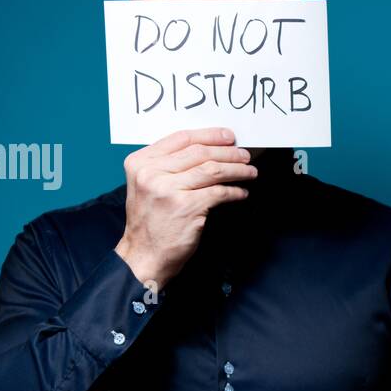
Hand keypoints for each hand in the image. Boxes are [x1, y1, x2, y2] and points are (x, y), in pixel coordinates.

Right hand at [114, 127, 255, 288]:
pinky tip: (242, 192)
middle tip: (245, 155)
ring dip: (237, 169)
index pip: (181, 138)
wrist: (144, 255)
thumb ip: (167, 166)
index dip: (209, 135)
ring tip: (250, 171)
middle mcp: (152, 173)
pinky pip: (219, 192)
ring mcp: (168, 190)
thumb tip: (208, 150)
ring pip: (212, 170)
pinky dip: (235, 191)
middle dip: (228, 152)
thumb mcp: (147, 185)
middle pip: (199, 152)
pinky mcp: (187, 207)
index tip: (228, 136)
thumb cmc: (150, 222)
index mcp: (141, 162)